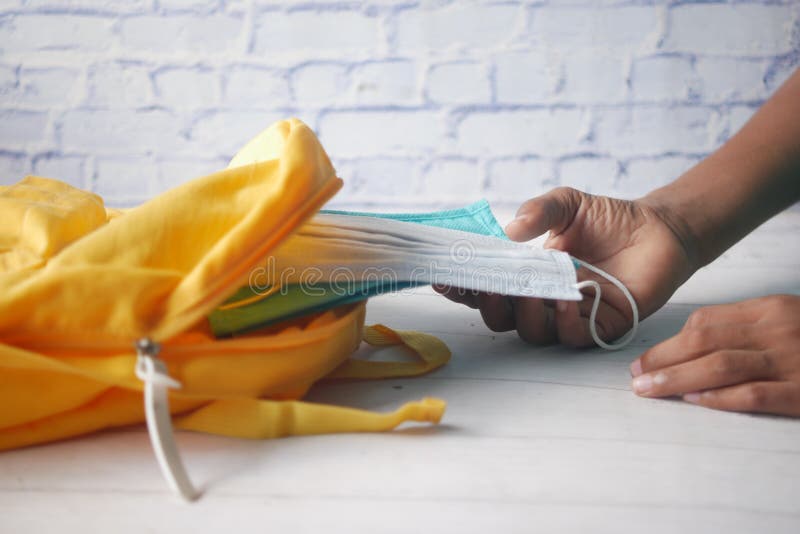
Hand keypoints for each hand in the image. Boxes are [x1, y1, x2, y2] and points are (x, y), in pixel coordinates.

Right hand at [435, 187, 695, 345]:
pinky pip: (573, 337)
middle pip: (502, 320)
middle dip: (491, 306)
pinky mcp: (602, 326)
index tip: (446, 279)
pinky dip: (564, 321)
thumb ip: (539, 211)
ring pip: (532, 333)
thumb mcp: (567, 204)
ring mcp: (570, 316)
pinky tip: (567, 299)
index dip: (464, 289)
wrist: (659, 228)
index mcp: (528, 275)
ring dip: (526, 314)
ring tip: (533, 291)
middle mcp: (543, 300)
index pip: (488, 289)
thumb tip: (509, 231)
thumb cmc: (609, 219)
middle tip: (493, 287)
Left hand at [630, 295, 799, 415]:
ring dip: (677, 378)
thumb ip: (749, 327)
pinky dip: (720, 398)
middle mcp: (776, 331)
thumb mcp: (790, 319)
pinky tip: (693, 401)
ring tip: (649, 389)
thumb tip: (693, 340)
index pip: (706, 320)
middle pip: (704, 341)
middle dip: (662, 358)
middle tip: (636, 375)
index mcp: (770, 309)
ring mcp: (791, 362)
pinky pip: (754, 394)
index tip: (648, 358)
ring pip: (720, 366)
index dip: (670, 341)